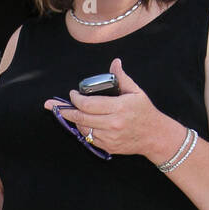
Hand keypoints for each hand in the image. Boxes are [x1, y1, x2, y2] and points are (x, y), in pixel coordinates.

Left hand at [43, 57, 180, 160]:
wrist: (154, 136)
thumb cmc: (144, 112)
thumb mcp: (136, 92)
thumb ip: (122, 78)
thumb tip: (115, 62)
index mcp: (119, 108)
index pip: (88, 104)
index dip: (76, 99)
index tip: (72, 94)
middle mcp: (113, 124)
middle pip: (81, 118)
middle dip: (65, 111)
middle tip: (54, 105)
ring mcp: (110, 138)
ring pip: (83, 129)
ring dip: (75, 120)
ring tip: (71, 112)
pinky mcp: (108, 147)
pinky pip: (90, 138)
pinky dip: (84, 130)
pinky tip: (84, 123)